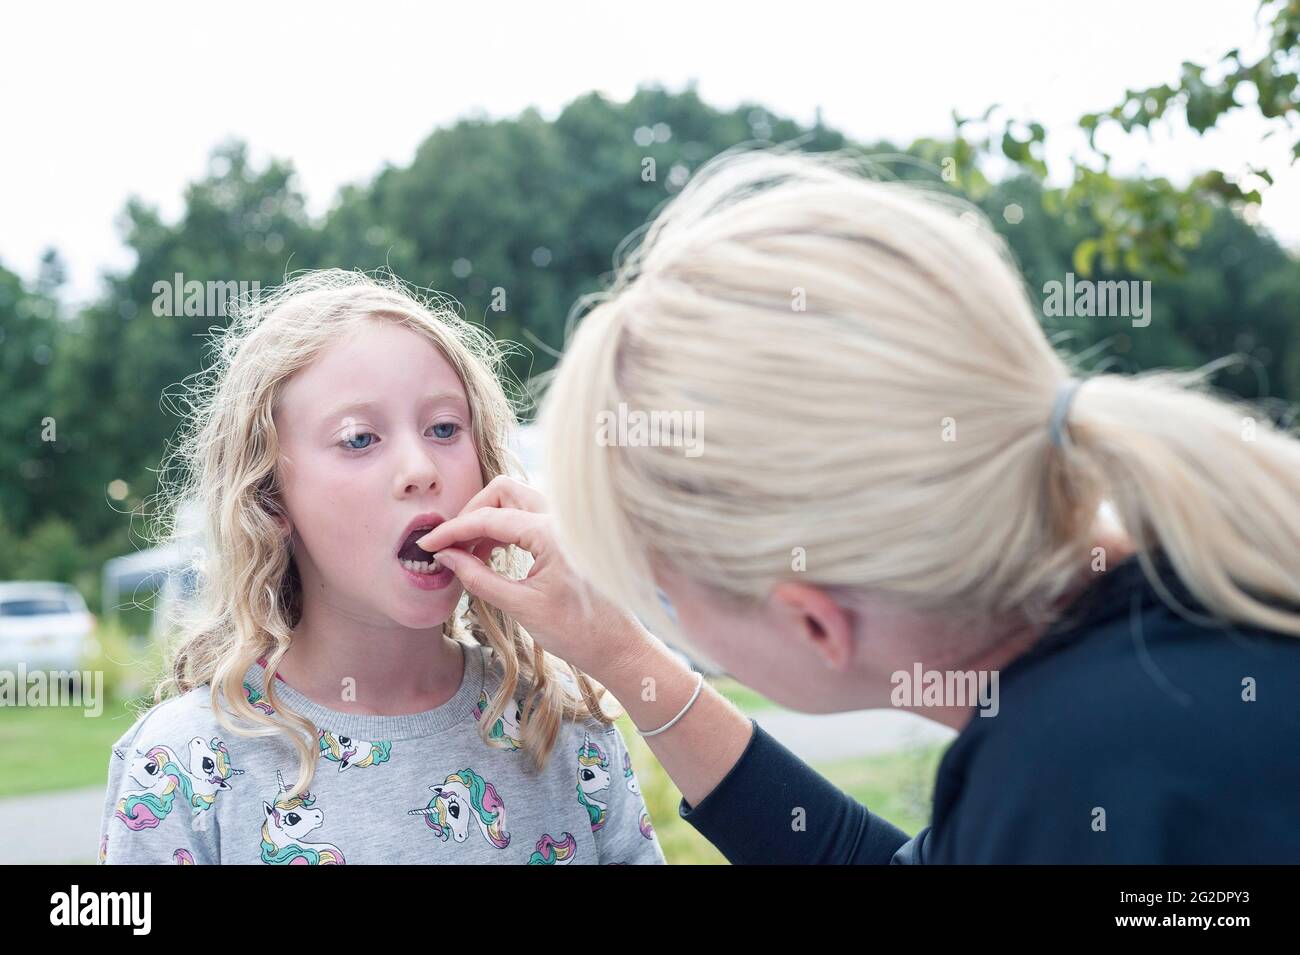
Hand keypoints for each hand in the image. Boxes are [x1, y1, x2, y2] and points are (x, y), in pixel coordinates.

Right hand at [416, 475, 650, 681]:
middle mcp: (562, 518)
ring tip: (467, 554)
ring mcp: (566, 523)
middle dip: (471, 513)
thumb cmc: (576, 631)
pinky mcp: (566, 533)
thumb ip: (479, 577)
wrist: (616, 645)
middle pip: (503, 491)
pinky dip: (503, 528)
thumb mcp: (521, 606)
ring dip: (486, 520)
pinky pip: (527, 515)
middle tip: (450, 545)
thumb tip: (446, 555)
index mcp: (552, 534)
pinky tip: (489, 554)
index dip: (452, 531)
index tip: (427, 545)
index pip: (489, 518)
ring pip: (515, 500)